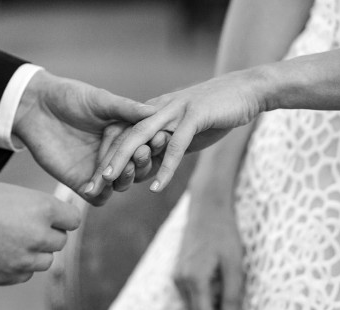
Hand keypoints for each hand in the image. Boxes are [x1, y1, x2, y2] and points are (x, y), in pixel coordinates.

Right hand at [0, 177, 80, 284]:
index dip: (61, 218)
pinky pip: (24, 275)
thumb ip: (29, 206)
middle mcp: (38, 235)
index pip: (72, 220)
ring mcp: (23, 259)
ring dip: (34, 253)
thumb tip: (41, 215)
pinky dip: (17, 267)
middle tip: (25, 228)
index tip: (53, 218)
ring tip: (10, 241)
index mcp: (41, 208)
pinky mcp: (6, 277)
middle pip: (59, 242)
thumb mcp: (4, 192)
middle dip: (47, 235)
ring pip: (44, 262)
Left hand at [13, 70, 155, 205]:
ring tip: (126, 168)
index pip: (145, 146)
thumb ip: (125, 108)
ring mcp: (97, 170)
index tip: (159, 138)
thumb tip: (153, 110)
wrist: (36, 107)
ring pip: (120, 185)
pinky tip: (101, 185)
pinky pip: (98, 197)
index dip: (153, 145)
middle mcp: (113, 155)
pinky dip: (103, 194)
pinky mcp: (80, 182)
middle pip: (137, 169)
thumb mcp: (101, 100)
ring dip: (127, 179)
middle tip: (142, 153)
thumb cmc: (69, 97)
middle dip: (143, 164)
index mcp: (123, 135)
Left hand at [92, 67, 268, 192]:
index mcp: (153, 112)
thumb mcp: (183, 131)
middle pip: (124, 135)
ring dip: (125, 160)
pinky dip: (166, 167)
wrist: (247, 91)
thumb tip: (149, 169)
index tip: (95, 180)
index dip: (108, 156)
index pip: (123, 134)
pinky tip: (157, 187)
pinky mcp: (195, 116)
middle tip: (92, 183)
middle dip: (106, 160)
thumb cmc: (214, 113)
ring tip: (110, 181)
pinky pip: (176, 146)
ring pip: (142, 137)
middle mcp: (158, 109)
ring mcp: (175, 111)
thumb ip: (164, 146)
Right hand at [173, 197, 245, 309]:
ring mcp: (177, 276)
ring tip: (232, 303)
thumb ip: (232, 296)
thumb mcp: (234, 265)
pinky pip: (190, 297)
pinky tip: (221, 290)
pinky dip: (205, 302)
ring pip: (193, 309)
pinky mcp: (179, 272)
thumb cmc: (223, 234)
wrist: (207, 209)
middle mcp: (181, 281)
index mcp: (194, 280)